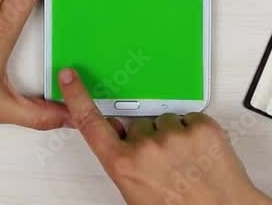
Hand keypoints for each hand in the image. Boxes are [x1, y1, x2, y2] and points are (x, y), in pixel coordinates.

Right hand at [59, 68, 271, 204]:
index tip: (69, 78)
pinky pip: (191, 118)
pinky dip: (196, 133)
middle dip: (149, 138)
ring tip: (187, 163)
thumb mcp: (137, 193)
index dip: (77, 97)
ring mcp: (174, 135)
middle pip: (138, 125)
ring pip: (166, 120)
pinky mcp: (201, 127)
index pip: (90, 123)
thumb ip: (125, 163)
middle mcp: (146, 147)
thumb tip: (123, 143)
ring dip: (174, 136)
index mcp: (124, 164)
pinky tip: (200, 155)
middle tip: (166, 164)